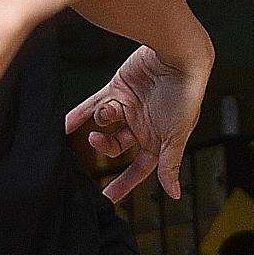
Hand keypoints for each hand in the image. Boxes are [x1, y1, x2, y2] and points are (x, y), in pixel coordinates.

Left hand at [65, 41, 207, 203]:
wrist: (178, 56)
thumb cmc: (186, 95)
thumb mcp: (177, 135)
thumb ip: (169, 164)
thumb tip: (173, 193)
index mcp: (158, 140)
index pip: (138, 169)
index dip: (124, 184)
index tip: (108, 199)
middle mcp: (143, 125)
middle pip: (117, 147)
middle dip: (105, 147)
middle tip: (98, 141)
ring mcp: (129, 107)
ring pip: (105, 124)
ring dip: (100, 122)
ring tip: (107, 112)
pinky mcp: (118, 89)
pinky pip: (94, 105)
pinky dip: (80, 114)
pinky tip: (67, 124)